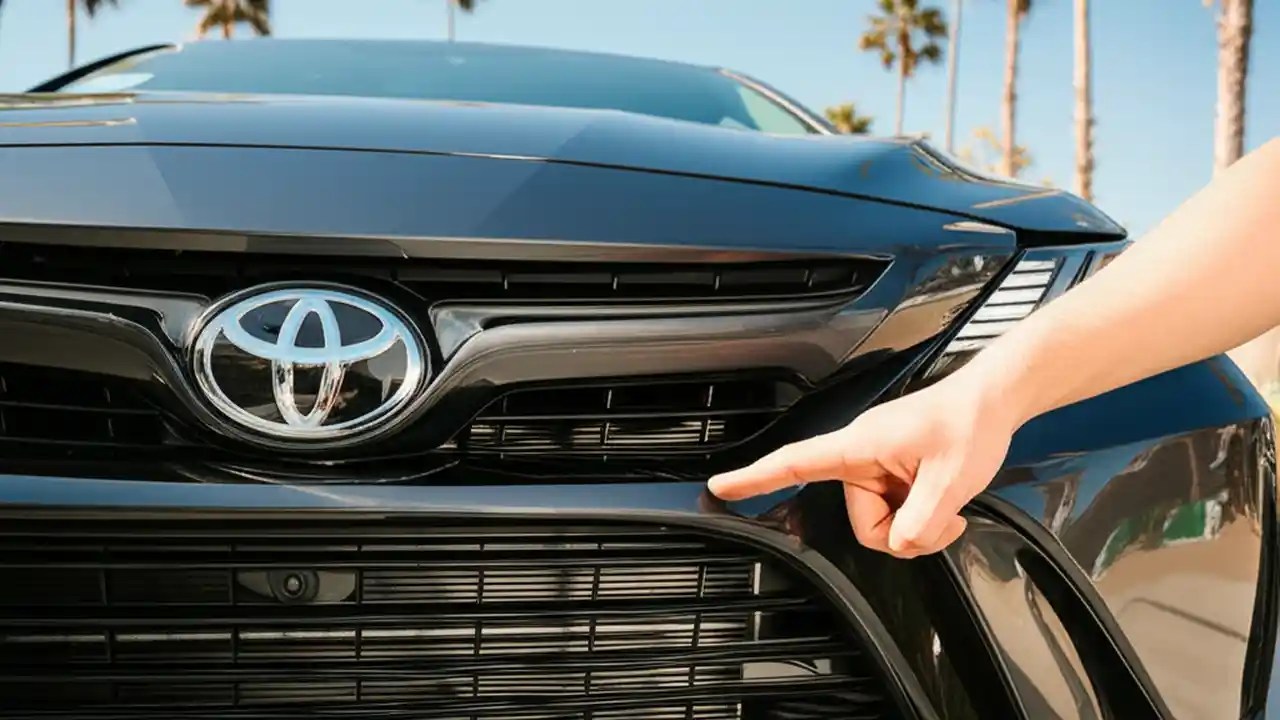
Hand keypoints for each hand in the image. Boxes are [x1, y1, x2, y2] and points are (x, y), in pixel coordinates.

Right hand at [706, 378, 1017, 557]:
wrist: (993, 400)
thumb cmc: (970, 421)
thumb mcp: (953, 478)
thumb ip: (922, 520)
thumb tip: (899, 544)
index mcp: (860, 445)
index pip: (796, 462)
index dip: (756, 477)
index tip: (722, 486)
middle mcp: (861, 455)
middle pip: (862, 521)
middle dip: (902, 531)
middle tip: (941, 514)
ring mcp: (878, 466)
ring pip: (881, 523)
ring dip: (916, 525)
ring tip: (947, 504)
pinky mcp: (893, 473)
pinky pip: (895, 513)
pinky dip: (921, 517)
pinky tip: (944, 501)